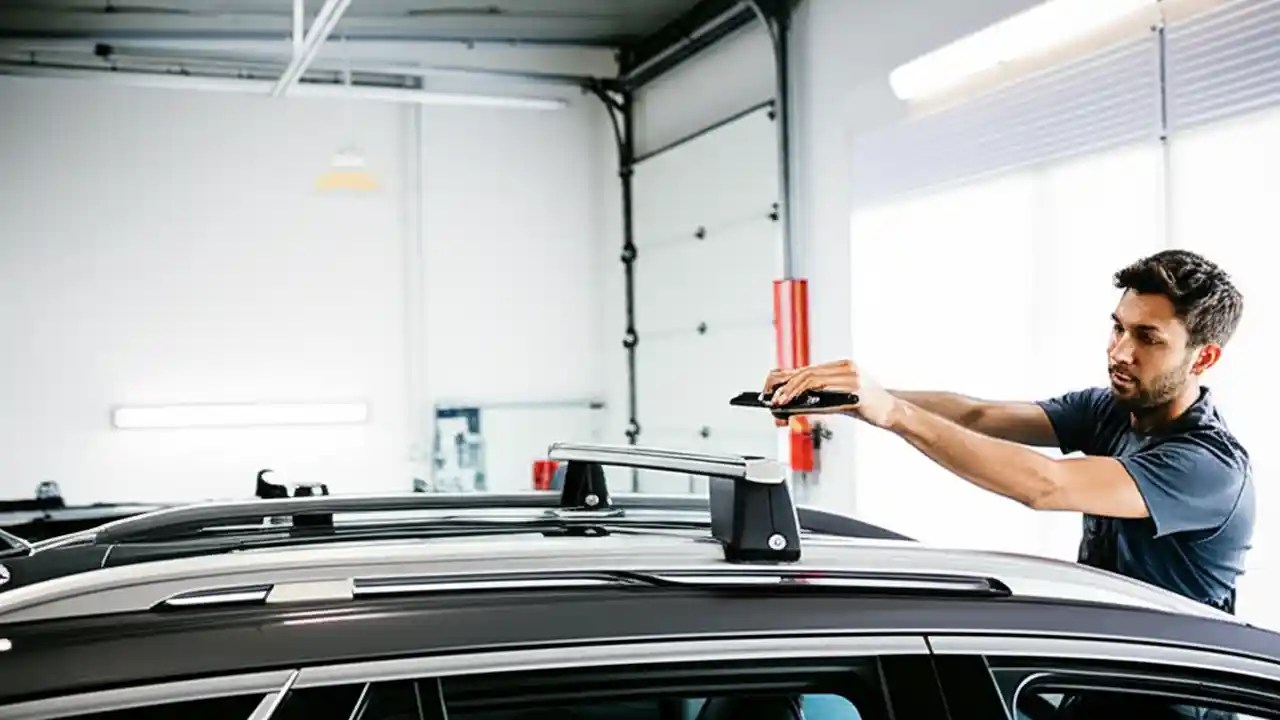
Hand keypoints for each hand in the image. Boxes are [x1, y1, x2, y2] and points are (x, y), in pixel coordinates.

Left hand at [763, 359, 899, 428]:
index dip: (785, 377)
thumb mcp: (840, 399)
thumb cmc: (866, 407)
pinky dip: (808, 396)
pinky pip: (827, 390)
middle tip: (768, 397)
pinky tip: (798, 403)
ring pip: (812, 378)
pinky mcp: (856, 389)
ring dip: (791, 390)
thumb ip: (819, 397)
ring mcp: (851, 376)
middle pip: (806, 371)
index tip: (768, 386)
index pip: (806, 368)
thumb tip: (791, 404)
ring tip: (778, 402)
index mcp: (840, 366)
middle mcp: (845, 367)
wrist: (893, 411)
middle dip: (783, 384)